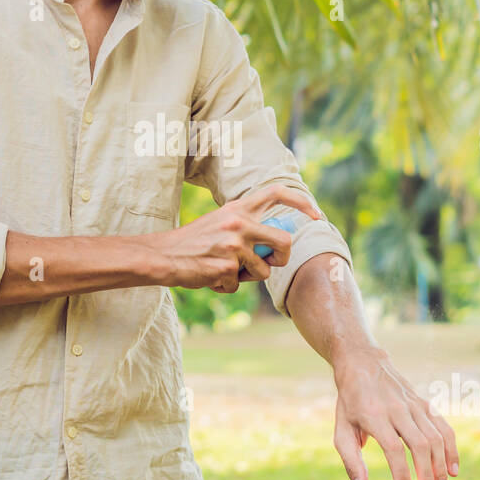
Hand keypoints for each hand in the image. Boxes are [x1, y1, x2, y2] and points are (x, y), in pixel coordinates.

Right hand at [149, 184, 322, 292]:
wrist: (163, 255)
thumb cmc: (194, 242)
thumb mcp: (221, 222)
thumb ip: (247, 225)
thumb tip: (277, 243)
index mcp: (238, 208)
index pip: (277, 193)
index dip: (302, 203)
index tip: (316, 216)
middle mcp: (239, 223)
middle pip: (285, 242)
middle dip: (282, 258)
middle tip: (270, 264)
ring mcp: (233, 246)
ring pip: (264, 272)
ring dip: (248, 277)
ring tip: (225, 270)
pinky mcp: (226, 267)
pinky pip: (239, 285)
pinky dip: (227, 286)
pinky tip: (210, 277)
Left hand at [332, 346, 458, 479]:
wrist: (363, 363)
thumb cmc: (349, 402)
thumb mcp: (342, 429)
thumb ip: (351, 460)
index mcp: (373, 415)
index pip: (394, 449)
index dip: (402, 474)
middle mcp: (397, 408)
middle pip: (420, 445)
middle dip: (427, 476)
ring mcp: (414, 404)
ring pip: (435, 438)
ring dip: (441, 467)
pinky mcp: (425, 404)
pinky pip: (443, 427)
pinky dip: (451, 449)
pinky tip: (453, 470)